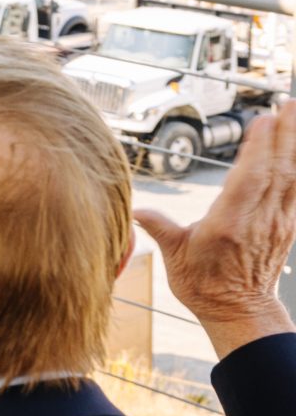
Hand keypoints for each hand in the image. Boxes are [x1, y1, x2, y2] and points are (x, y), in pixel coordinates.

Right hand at [136, 105, 295, 359]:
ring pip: (290, 176)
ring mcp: (278, 221)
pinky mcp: (286, 223)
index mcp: (228, 225)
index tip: (263, 121)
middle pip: (275, 171)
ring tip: (295, 110)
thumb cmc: (203, 285)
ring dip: (294, 142)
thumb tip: (135, 209)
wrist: (240, 311)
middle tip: (287, 103)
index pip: (247, 181)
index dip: (257, 151)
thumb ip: (159, 227)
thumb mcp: (175, 257)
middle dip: (283, 135)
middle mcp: (258, 220)